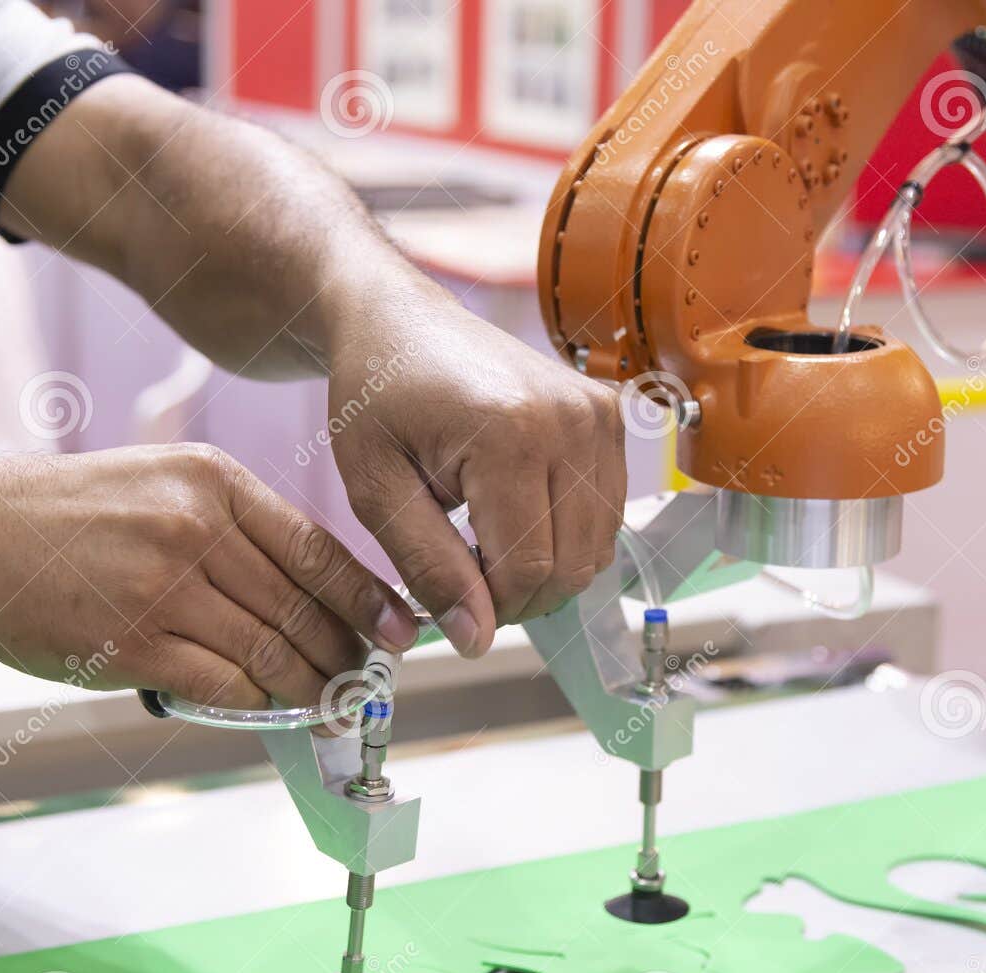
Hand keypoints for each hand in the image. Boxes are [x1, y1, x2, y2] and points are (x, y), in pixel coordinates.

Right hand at [0, 444, 417, 708]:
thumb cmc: (69, 513)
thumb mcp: (163, 483)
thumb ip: (237, 525)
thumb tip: (314, 587)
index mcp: (214, 483)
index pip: (318, 549)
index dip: (368, 599)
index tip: (398, 630)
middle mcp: (196, 530)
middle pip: (303, 607)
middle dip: (347, 654)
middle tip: (367, 680)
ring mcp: (164, 589)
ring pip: (273, 653)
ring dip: (312, 688)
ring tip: (332, 704)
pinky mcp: (133, 646)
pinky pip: (224, 685)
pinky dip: (257, 703)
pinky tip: (270, 707)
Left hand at [328, 289, 626, 657]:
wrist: (399, 321)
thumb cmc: (377, 395)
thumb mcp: (375, 489)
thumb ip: (427, 567)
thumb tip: (475, 638)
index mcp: (511, 433)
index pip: (528, 569)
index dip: (490, 610)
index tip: (448, 604)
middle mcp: (571, 421)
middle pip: (572, 565)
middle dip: (519, 596)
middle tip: (463, 580)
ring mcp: (600, 416)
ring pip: (597, 548)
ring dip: (546, 569)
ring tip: (482, 546)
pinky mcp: (610, 417)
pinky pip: (606, 514)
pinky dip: (565, 537)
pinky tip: (513, 520)